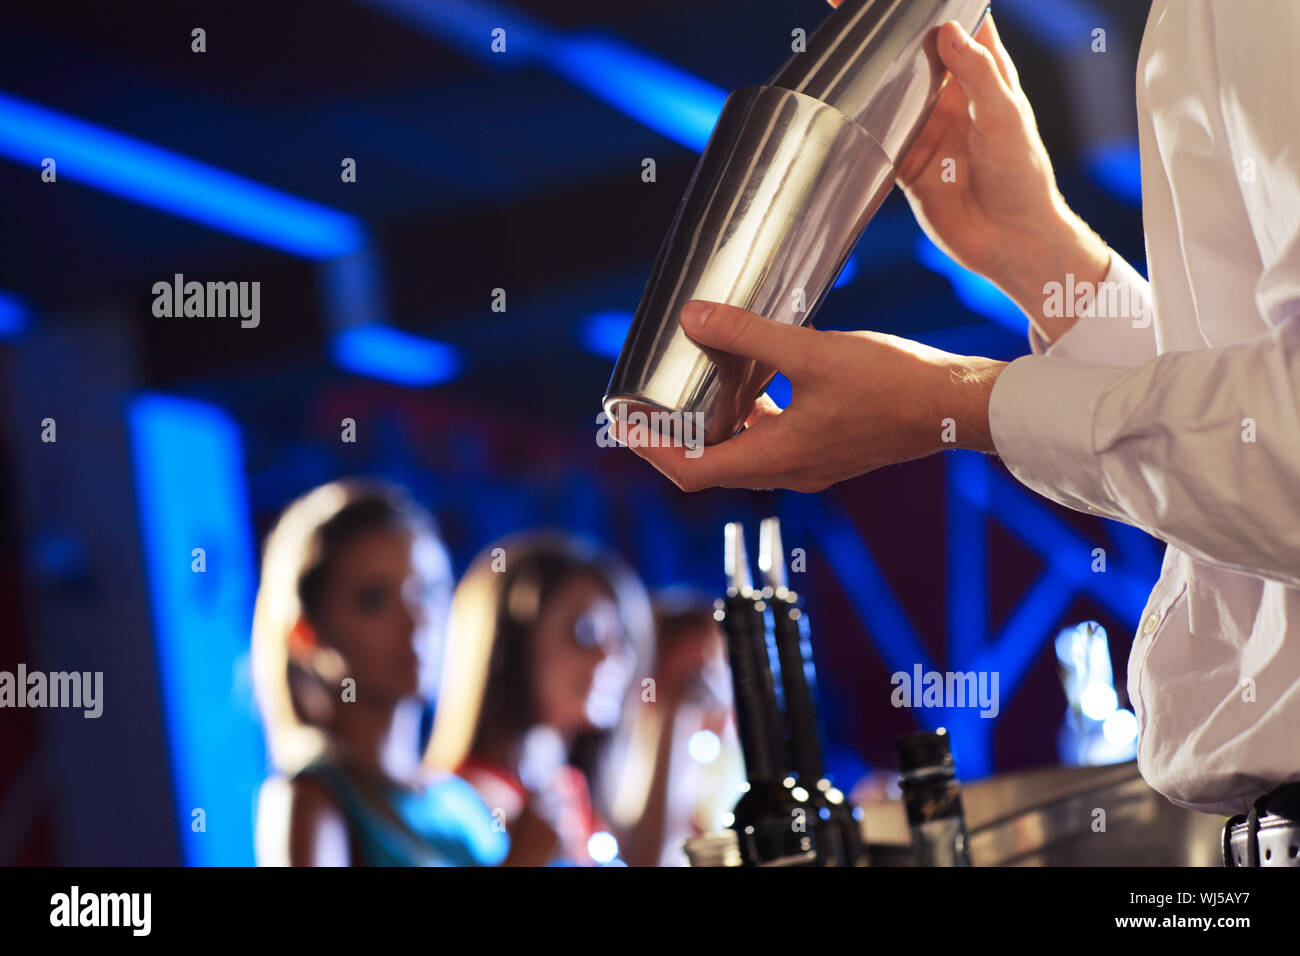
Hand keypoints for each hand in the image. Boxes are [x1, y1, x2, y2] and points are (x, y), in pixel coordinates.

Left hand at [611, 301, 1006, 492]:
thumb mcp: (813, 352)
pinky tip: (750, 380)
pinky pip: (770, 439)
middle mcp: (790, 470)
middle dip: (670, 438)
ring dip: (708, 427)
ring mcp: (810, 462)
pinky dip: (746, 416)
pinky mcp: (827, 447)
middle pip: (710, 465)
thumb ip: (749, 334)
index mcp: (779, 456)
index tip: (620, 424)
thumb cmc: (896, 385)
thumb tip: (694, 317)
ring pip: (740, 452)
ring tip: (683, 391)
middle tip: (641, 408)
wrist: (957, 406)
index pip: (691, 470)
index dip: (650, 450)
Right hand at [831, 3, 1108, 341]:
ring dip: (872, 75)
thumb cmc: (1022, 177)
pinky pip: (877, 136)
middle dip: (890, 33)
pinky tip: (844, 107)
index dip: (936, 7)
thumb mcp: (1005, 117)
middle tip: (858, 14)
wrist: (1008, 240)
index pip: (958, 26)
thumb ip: (977, 73)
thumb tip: (945, 30)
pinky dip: (862, 124)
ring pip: (891, 91)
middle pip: (916, 54)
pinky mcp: (906, 162)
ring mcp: (927, 129)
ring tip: (846, 52)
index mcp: (983, 77)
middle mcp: (952, 98)